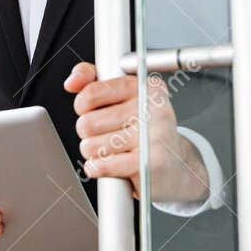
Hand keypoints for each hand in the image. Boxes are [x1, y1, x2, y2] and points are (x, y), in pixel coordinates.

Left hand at [64, 61, 209, 205]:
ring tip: (113, 150)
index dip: (82, 105)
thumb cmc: (146, 131)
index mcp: (145, 87)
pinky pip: (102, 165)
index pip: (91, 92)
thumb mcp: (124, 98)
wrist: (178, 166)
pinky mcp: (149, 163)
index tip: (90, 109)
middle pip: (87, 122)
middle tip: (106, 134)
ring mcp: (152, 136)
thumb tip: (72, 82)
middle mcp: (152, 108)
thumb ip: (94, 82)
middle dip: (88, 133)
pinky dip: (98, 168)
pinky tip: (111, 164)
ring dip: (94, 152)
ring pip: (91, 146)